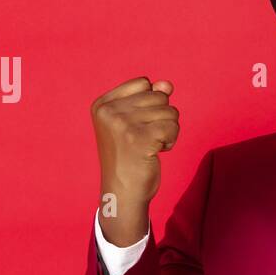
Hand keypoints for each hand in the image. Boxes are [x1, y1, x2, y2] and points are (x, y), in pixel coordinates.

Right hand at [90, 76, 178, 244]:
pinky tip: (155, 152)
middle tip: (145, 139)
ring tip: (149, 145)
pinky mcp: (139, 138)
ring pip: (170, 111)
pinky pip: (173, 127)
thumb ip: (150, 98)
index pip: (144, 83)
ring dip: (168, 131)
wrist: (122, 191)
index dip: (151, 104)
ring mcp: (123, 124)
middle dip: (161, 118)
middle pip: (159, 96)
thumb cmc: (130, 156)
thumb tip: (167, 84)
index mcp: (102, 104)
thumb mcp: (135, 122)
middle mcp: (109, 111)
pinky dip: (171, 141)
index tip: (137, 125)